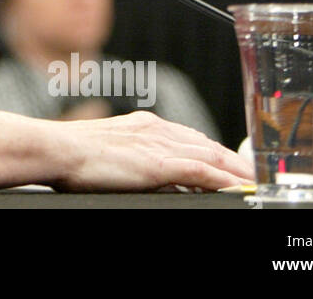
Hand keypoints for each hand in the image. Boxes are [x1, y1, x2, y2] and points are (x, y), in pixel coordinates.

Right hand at [46, 110, 253, 191]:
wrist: (56, 148)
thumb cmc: (71, 154)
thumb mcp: (110, 151)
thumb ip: (137, 159)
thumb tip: (157, 176)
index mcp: (144, 125)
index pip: (190, 138)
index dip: (213, 152)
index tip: (229, 162)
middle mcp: (156, 129)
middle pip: (207, 145)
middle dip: (233, 160)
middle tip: (254, 174)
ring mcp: (159, 144)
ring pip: (211, 156)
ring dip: (236, 170)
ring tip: (255, 182)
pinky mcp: (158, 163)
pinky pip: (202, 172)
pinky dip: (223, 179)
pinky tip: (238, 187)